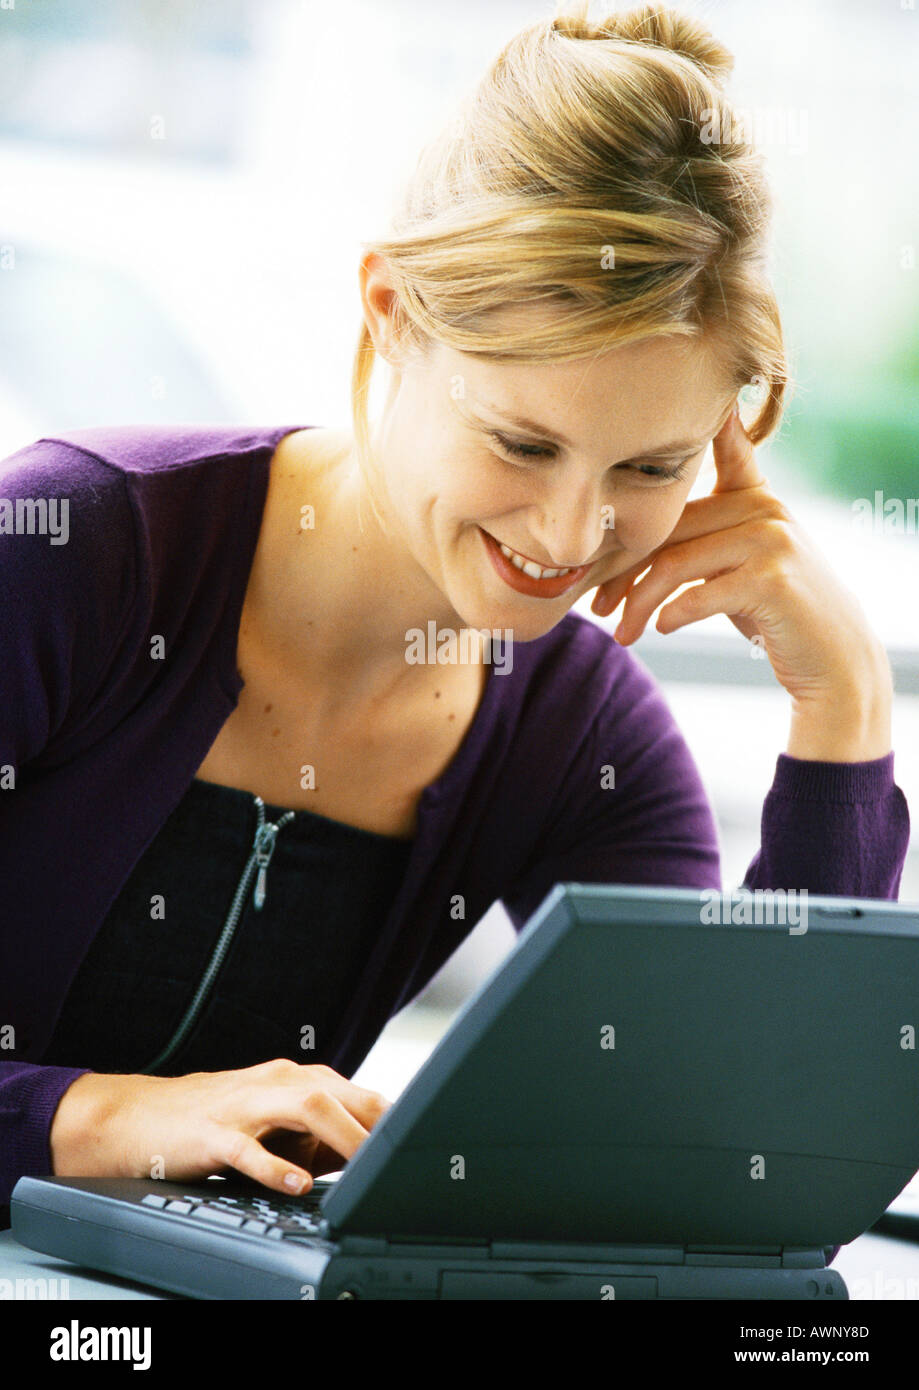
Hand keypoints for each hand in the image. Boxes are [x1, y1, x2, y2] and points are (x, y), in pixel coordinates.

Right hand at [49, 1060, 391, 1195]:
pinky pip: (248, 1148)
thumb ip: (319, 1138)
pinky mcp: (213, 1133)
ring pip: (305, 1106)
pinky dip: (275, 1165)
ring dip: (342, 1132)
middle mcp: (276, 1083)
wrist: (135, 1117)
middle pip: (339, 1091)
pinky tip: (298, 1182)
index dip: (391, 1117)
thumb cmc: (212, 1123)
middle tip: (409, 1151)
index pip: (356, 1092)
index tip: (424, 1139)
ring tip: (369, 1161)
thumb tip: (367, 1156)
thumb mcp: (273, 1126)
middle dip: (377, 1119)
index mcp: (295, 1080)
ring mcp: (244, 1106)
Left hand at [589, 408, 892, 730]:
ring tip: (622, 633)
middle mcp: (764, 508)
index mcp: (754, 497)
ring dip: (640, 604)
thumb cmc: (771, 610)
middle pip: (668, 527)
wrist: (830, 656)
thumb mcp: (736, 566)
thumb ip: (698, 543)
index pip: (723, 451)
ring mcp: (772, 540)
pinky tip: (660, 629)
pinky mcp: (773, 579)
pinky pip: (700, 593)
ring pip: (675, 563)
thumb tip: (620, 554)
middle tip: (596, 605)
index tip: (684, 396)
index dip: (709, 421)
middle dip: (623, 570)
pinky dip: (671, 614)